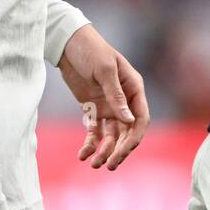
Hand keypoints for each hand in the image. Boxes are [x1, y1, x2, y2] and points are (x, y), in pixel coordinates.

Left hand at [58, 24, 149, 169]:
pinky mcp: (92, 110)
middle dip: (119, 150)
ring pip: (111, 136)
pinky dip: (90, 144)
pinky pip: (95, 132)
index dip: (134, 138)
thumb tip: (129, 121)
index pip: (140, 119)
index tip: (123, 151)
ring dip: (104, 151)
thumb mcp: (104, 69)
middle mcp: (124, 101)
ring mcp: (109, 107)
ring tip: (93, 164)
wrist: (68, 44)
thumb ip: (115, 95)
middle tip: (109, 165)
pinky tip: (82, 155)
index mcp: (134, 89)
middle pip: (127, 133)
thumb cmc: (91, 50)